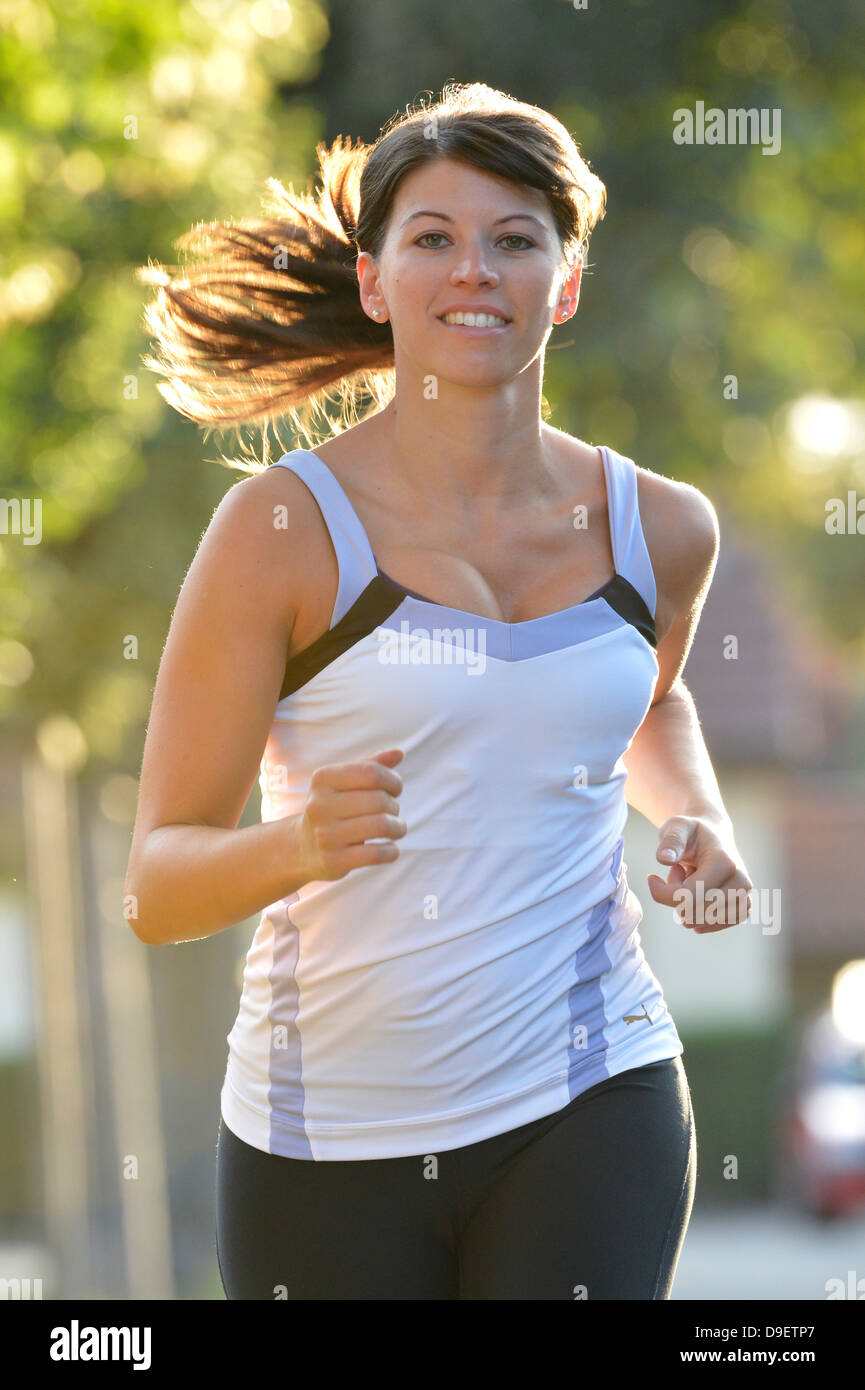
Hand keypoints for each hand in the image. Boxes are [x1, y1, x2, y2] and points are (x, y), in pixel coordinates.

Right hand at [295, 748, 405, 881]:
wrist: (302, 847)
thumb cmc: (334, 807)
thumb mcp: (345, 782)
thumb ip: (371, 765)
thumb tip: (399, 753)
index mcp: (323, 779)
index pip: (371, 773)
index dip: (393, 780)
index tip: (395, 790)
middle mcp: (319, 805)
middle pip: (378, 800)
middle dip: (394, 805)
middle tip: (392, 811)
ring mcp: (325, 835)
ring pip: (381, 826)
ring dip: (398, 828)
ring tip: (397, 828)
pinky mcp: (333, 861)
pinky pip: (376, 854)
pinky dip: (392, 851)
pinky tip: (391, 849)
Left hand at [645, 815, 752, 932]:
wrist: (714, 836)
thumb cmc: (692, 832)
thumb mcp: (678, 827)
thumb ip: (671, 841)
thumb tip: (664, 858)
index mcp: (726, 863)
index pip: (689, 896)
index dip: (663, 893)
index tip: (652, 878)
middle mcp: (741, 883)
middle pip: (693, 912)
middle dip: (674, 898)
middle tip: (678, 873)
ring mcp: (744, 899)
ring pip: (699, 922)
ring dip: (685, 906)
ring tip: (689, 880)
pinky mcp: (741, 910)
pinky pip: (708, 926)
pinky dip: (695, 915)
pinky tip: (696, 895)